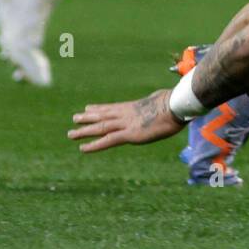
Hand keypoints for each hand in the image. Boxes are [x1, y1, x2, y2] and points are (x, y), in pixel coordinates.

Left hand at [68, 89, 182, 152]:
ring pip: (101, 127)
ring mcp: (127, 124)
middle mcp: (127, 114)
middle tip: (75, 118)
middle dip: (88, 118)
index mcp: (135, 106)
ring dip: (85, 131)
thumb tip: (166, 100)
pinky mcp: (130, 134)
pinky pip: (108, 140)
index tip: (89, 108)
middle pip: (103, 116)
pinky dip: (94, 145)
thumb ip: (160, 103)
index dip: (100, 109)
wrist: (177, 105)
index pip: (113, 108)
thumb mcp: (165, 100)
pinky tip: (83, 148)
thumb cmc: (176, 102)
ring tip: (71, 133)